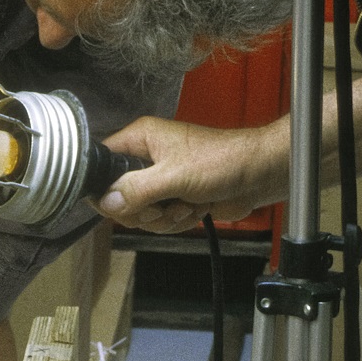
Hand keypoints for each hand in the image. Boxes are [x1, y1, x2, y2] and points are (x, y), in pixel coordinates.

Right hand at [91, 117, 285, 233]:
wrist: (259, 175)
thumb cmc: (225, 160)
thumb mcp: (175, 176)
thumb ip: (136, 190)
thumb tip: (105, 202)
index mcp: (140, 139)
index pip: (101, 165)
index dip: (106, 189)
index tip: (123, 203)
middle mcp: (146, 158)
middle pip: (118, 197)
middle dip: (143, 210)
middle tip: (163, 205)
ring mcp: (160, 180)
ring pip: (140, 213)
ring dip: (164, 218)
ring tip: (186, 204)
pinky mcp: (174, 198)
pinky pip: (159, 220)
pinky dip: (177, 221)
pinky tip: (195, 209)